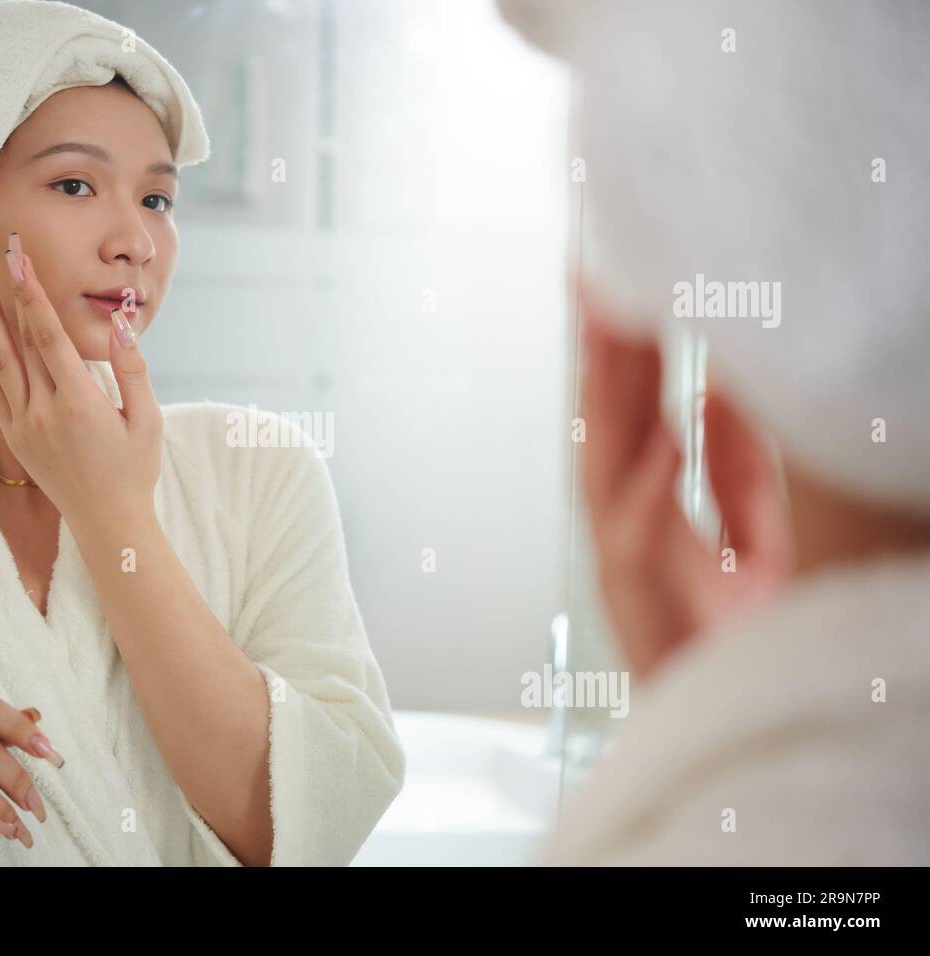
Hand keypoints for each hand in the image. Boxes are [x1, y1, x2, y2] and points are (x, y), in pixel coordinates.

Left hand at [0, 234, 162, 535]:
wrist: (106, 521)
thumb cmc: (134, 470)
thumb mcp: (147, 420)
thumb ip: (133, 371)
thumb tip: (120, 324)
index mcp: (78, 402)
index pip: (48, 335)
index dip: (32, 294)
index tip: (21, 261)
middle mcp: (43, 411)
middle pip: (18, 341)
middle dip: (7, 295)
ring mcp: (24, 425)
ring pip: (0, 363)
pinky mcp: (16, 438)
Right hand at [579, 289, 792, 679]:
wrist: (737, 714)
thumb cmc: (738, 638)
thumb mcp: (752, 529)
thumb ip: (731, 459)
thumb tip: (712, 389)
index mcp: (647, 500)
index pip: (627, 402)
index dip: (622, 338)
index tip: (614, 275)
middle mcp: (623, 519)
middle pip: (603, 413)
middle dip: (598, 338)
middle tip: (591, 267)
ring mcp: (622, 553)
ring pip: (605, 454)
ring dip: (605, 384)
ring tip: (606, 315)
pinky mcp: (639, 592)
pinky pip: (642, 524)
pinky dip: (649, 475)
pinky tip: (663, 426)